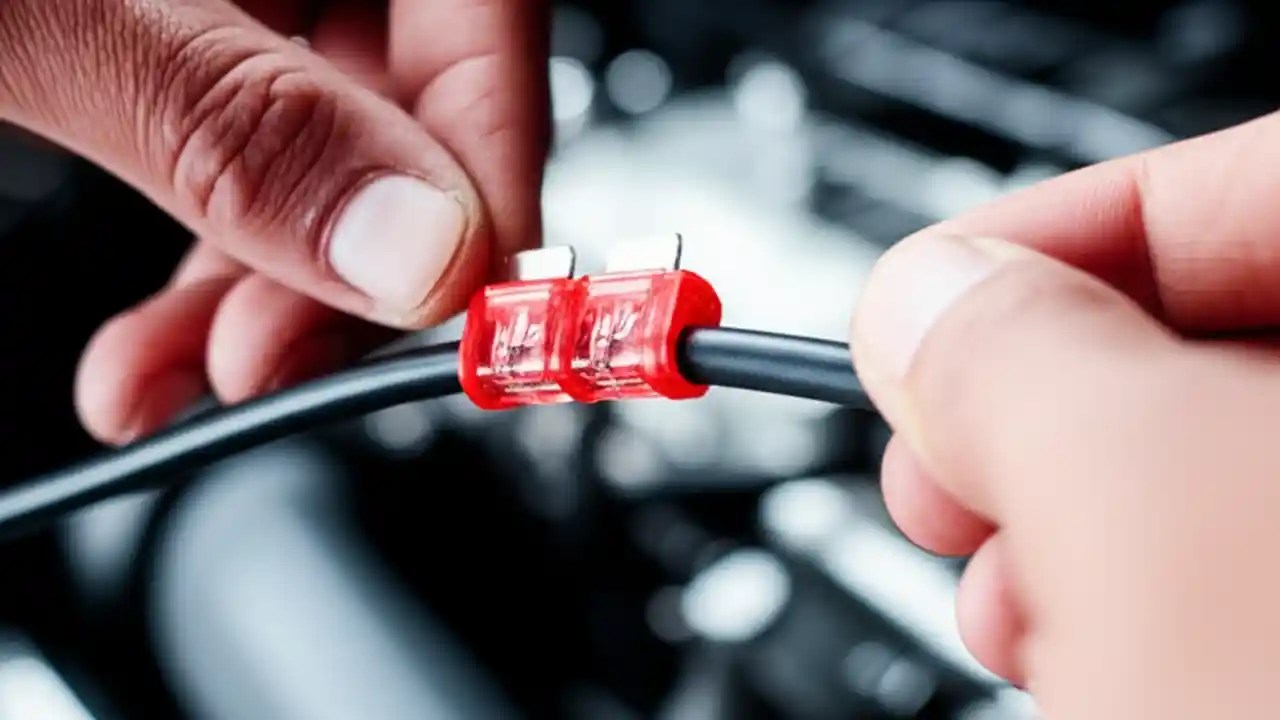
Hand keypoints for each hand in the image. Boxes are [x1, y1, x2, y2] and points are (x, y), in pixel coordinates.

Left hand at [0, 0, 547, 442]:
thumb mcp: (51, 14)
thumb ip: (228, 118)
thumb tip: (409, 252)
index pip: (483, 25)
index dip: (489, 182)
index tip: (459, 317)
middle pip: (407, 107)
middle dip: (343, 269)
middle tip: (285, 366)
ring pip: (318, 156)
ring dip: (256, 295)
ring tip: (175, 383)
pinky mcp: (177, 41)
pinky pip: (234, 158)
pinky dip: (200, 256)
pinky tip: (156, 344)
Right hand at [851, 112, 1279, 715]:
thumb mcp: (1141, 510)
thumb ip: (1018, 358)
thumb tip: (922, 299)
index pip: (1250, 188)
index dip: (1063, 229)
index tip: (932, 293)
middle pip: (1204, 330)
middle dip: (1035, 390)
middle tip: (939, 455)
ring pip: (1195, 459)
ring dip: (1052, 504)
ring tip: (993, 587)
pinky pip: (1213, 567)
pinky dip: (1111, 587)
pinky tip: (1062, 637)